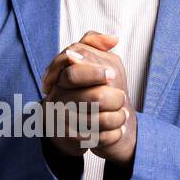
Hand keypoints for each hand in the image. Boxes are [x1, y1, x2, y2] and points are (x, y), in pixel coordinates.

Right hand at [40, 31, 136, 163]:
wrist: (72, 124)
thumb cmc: (81, 88)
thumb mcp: (85, 61)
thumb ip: (92, 43)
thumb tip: (113, 39)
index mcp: (59, 80)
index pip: (74, 74)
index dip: (95, 73)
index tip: (112, 75)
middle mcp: (57, 100)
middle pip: (94, 98)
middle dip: (115, 98)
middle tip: (121, 97)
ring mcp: (63, 122)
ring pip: (99, 121)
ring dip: (117, 118)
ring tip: (122, 114)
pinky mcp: (72, 140)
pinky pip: (99, 139)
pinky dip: (113, 135)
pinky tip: (118, 130)